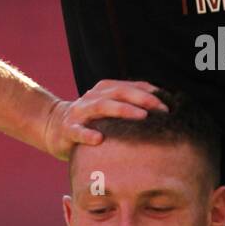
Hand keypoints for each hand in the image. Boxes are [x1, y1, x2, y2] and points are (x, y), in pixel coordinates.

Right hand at [42, 80, 166, 159]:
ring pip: (102, 107)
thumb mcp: (109, 107)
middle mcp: (93, 97)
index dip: (150, 93)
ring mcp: (80, 112)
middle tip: (162, 110)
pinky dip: (88, 134)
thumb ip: (130, 105)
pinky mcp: (68, 129)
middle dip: (142, 99)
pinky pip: (78, 131)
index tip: (170, 104)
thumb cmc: (92, 120)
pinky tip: (99, 139)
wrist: (54, 126)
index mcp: (105, 89)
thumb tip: (163, 109)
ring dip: (122, 110)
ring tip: (141, 116)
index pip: (131, 86)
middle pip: (119, 92)